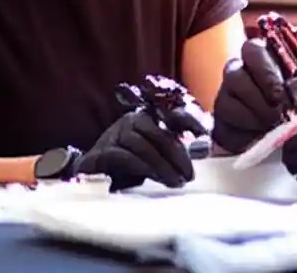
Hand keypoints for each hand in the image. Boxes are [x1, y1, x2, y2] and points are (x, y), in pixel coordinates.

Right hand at [75, 109, 197, 190]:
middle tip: (189, 175)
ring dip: (161, 165)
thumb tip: (198, 155)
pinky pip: (124, 156)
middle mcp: (129, 121)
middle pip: (158, 134)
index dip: (189, 120)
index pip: (170, 115)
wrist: (92, 178)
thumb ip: (170, 153)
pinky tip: (154, 178)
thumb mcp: (153, 158)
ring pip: (142, 145)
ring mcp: (112, 135)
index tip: (204, 133)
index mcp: (145, 118)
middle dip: (177, 156)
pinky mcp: (100, 152)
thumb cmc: (127, 167)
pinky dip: (142, 167)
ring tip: (175, 182)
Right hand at [212, 38, 296, 153]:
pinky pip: (223, 129)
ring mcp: (226, 98)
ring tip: (271, 128)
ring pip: (225, 104)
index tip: (280, 94)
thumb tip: (296, 88)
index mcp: (261, 58)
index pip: (252, 49)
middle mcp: (238, 73)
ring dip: (250, 118)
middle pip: (234, 76)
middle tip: (277, 115)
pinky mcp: (221, 125)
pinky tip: (259, 139)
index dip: (265, 71)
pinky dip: (243, 137)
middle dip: (257, 99)